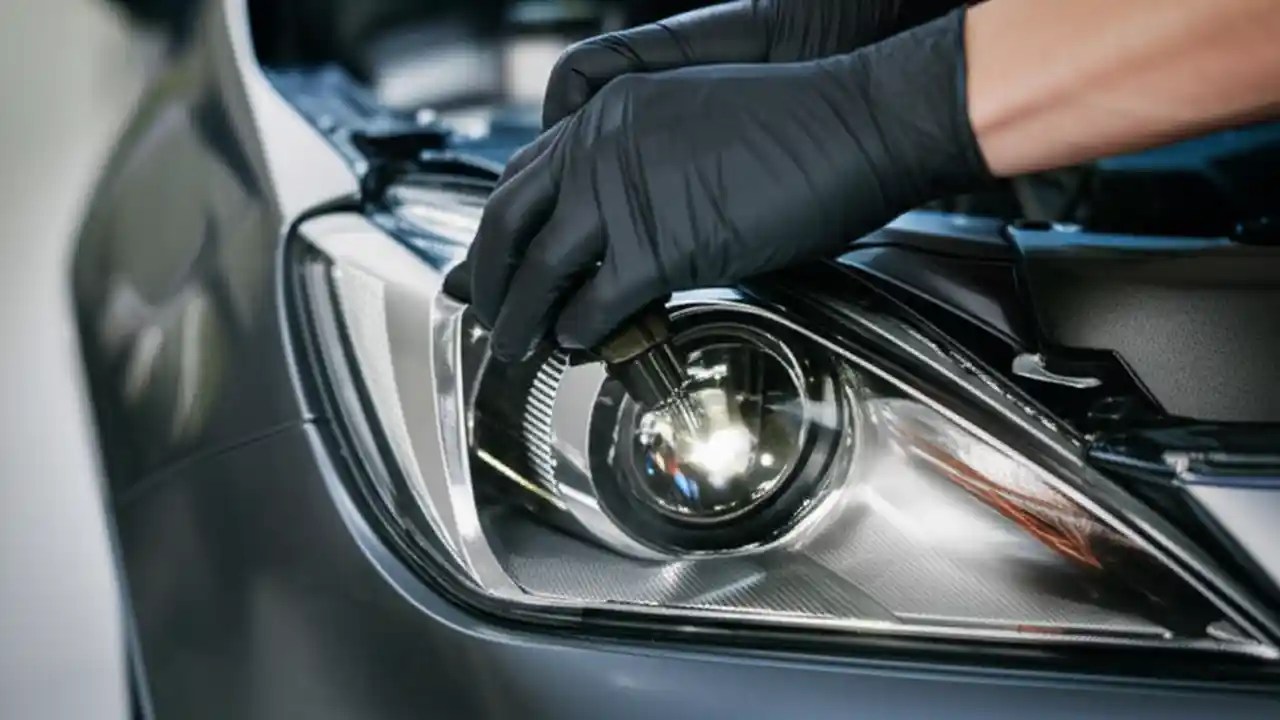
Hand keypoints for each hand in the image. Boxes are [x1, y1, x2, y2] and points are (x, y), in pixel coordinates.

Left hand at [465, 10, 988, 359]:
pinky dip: (579, 330)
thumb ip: (641, 168)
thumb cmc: (794, 127)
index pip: (523, 175)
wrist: (855, 122)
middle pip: (508, 220)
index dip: (497, 228)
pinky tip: (577, 343)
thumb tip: (618, 227)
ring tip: (515, 346)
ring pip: (540, 268)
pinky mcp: (659, 243)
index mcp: (607, 112)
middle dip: (489, 277)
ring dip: (521, 317)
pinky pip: (596, 300)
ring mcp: (623, 193)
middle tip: (485, 312)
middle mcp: (600, 146)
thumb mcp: (689, 127)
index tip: (487, 261)